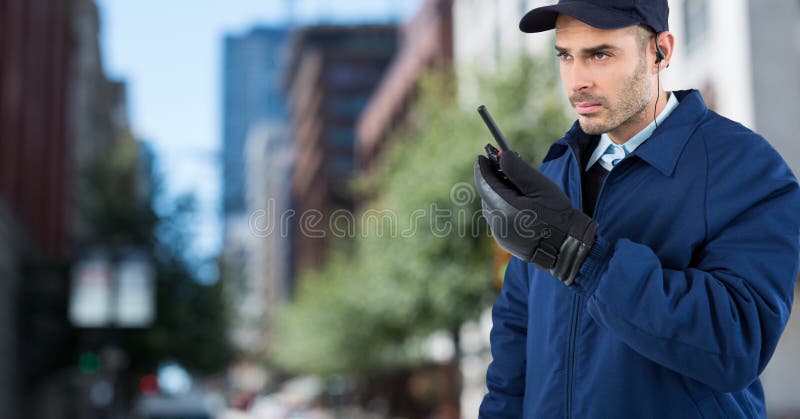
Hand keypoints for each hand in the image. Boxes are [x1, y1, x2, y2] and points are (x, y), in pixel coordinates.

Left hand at [473, 151, 597, 284]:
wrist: (568, 245)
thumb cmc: (557, 214)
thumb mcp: (540, 187)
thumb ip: (518, 170)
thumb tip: (502, 156)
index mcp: (503, 208)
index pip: (484, 183)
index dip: (483, 168)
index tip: (483, 156)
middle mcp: (496, 223)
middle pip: (487, 195)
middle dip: (492, 180)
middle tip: (503, 167)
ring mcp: (499, 235)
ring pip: (491, 207)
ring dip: (497, 194)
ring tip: (513, 186)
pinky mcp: (505, 242)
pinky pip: (498, 219)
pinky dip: (502, 208)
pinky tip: (517, 204)